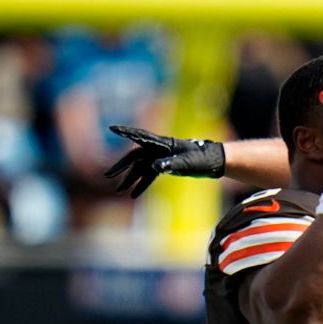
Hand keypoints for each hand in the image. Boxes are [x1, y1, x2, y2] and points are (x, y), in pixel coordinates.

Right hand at [104, 125, 225, 197]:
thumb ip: (170, 163)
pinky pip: (149, 175)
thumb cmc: (202, 159)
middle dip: (121, 167)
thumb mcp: (187, 162)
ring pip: (140, 168)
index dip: (126, 132)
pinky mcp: (164, 166)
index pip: (141, 136)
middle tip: (108, 176)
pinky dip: (142, 184)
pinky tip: (134, 195)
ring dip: (130, 179)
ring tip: (119, 191)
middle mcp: (158, 149)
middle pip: (135, 157)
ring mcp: (160, 157)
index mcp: (162, 143)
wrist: (214, 162)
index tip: (113, 128)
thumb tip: (154, 166)